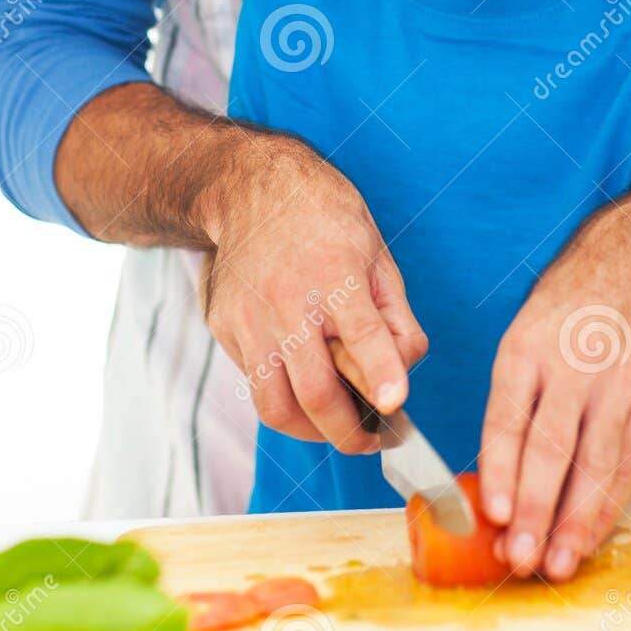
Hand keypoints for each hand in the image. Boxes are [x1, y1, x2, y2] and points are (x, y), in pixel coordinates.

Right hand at [198, 131, 426, 452]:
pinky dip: (282, 397)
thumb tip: (405, 371)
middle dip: (348, 435)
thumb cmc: (324, 218)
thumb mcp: (377, 253)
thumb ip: (395, 317)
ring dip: (310, 433)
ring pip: (275, 406)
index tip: (394, 407)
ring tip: (334, 429)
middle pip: (315, 392)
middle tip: (370, 442)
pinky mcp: (224, 327)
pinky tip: (301, 384)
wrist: (250, 187)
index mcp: (336, 275)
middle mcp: (288, 301)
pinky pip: (254, 382)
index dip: (380, 375)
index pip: (361, 334)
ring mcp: (249, 318)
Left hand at [478, 209, 630, 581]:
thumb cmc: (565, 313)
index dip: (500, 469)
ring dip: (574, 520)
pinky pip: (626, 458)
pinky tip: (592, 533)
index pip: (507, 417)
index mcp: (524, 348)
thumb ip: (514, 403)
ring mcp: (614, 381)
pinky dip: (608, 501)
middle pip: (550, 447)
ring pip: (593, 462)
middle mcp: (569, 365)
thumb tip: (495, 483)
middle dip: (534, 509)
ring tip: (557, 564)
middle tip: (519, 559)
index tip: (492, 514)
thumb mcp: (524, 337)